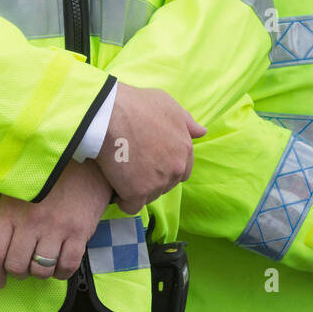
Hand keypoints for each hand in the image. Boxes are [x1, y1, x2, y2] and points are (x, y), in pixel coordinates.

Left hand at [0, 159, 111, 287]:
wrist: (86, 157)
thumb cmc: (48, 173)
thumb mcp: (18, 186)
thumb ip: (6, 213)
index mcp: (10, 210)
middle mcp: (31, 222)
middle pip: (16, 266)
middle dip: (17, 273)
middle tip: (23, 267)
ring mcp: (56, 228)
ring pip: (41, 270)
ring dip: (40, 273)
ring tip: (42, 263)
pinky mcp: (80, 232)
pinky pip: (68, 266)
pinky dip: (62, 273)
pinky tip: (60, 265)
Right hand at [94, 83, 205, 215]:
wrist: (110, 113)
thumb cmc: (137, 104)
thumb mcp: (168, 105)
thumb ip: (186, 121)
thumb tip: (202, 132)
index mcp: (185, 149)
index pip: (183, 171)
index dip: (167, 168)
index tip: (151, 162)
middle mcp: (175, 168)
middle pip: (166, 185)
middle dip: (153, 179)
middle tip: (134, 166)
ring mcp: (157, 182)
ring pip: (150, 196)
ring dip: (138, 190)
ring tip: (123, 175)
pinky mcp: (137, 192)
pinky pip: (132, 207)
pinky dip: (124, 201)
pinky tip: (117, 191)